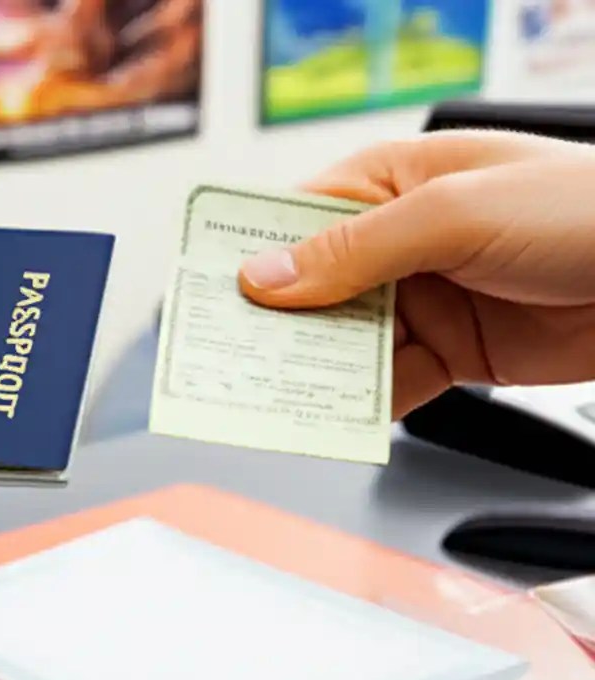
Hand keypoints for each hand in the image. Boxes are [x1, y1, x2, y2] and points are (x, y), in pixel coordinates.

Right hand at [239, 130, 594, 417]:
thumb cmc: (585, 208)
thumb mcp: (453, 213)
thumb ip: (356, 250)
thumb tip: (267, 277)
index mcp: (390, 181)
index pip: (293, 216)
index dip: (246, 254)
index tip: (205, 294)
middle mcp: (399, 240)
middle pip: (310, 287)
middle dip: (272, 322)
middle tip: (227, 355)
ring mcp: (426, 298)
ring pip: (344, 340)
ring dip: (311, 368)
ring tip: (271, 392)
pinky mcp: (454, 353)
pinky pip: (390, 382)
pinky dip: (361, 403)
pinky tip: (338, 415)